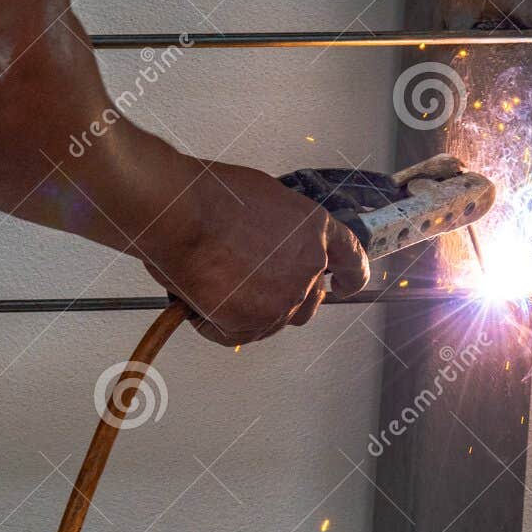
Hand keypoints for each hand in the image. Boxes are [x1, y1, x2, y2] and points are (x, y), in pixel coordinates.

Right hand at [143, 161, 369, 345]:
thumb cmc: (209, 197)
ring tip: (215, 282)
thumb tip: (271, 248)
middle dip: (284, 298)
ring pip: (271, 321)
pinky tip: (201, 298)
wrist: (180, 214)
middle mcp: (307, 267)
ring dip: (247, 310)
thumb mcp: (263, 200)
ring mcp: (282, 298)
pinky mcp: (252, 322)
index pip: (351, 260)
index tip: (344, 284)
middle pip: (308, 301)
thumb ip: (281, 230)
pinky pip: (236, 334)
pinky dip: (217, 323)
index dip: (351, 276)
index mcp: (314, 230)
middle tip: (252, 285)